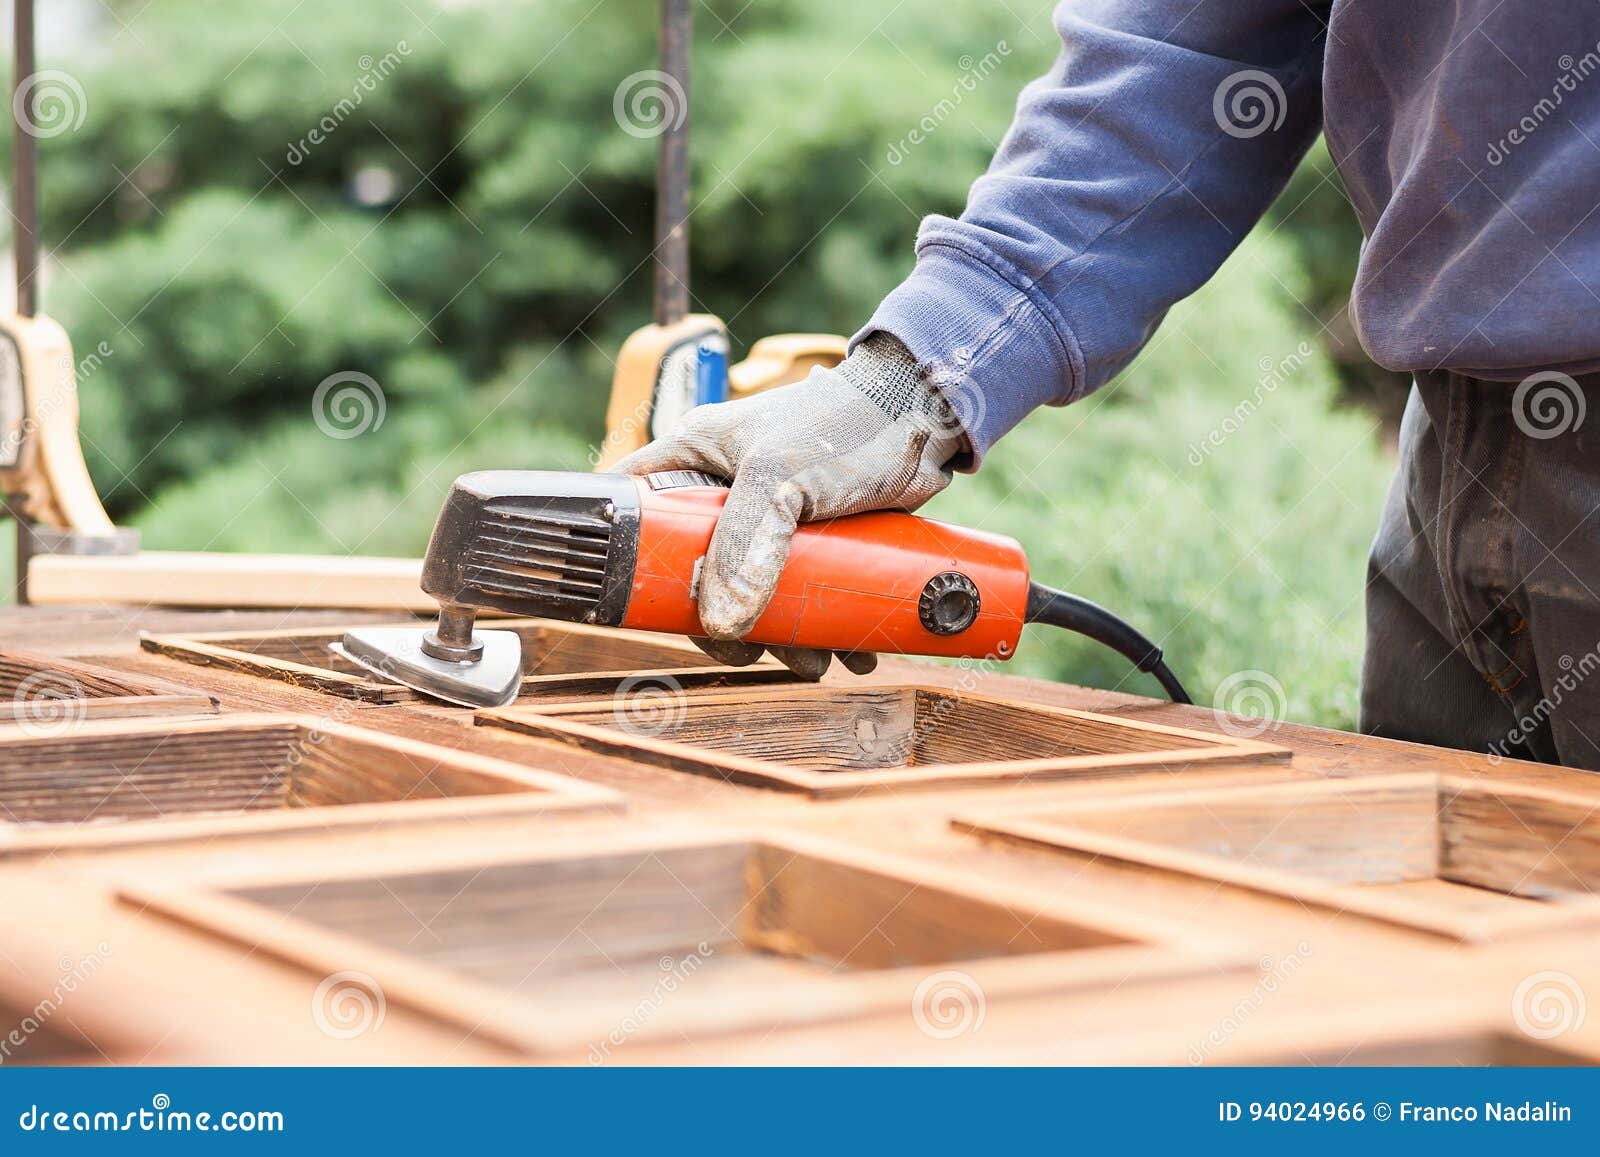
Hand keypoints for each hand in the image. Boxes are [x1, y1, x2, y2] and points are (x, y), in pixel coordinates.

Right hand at [612, 333, 966, 678]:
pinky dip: (821, 627)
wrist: (928, 414)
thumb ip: (746, 544)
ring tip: (818, 661)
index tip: (646, 606)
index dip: (628, 557)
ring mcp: (769, 518)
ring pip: (753, 592)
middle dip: (724, 622)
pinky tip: (850, 651)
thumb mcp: (782, 477)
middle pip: (696, 572)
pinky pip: (802, 594)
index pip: (632, 509)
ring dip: (782, 637)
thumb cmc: (846, 420)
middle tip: (753, 650)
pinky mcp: (813, 538)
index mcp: (694, 457)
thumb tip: (722, 625)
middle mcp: (724, 491)